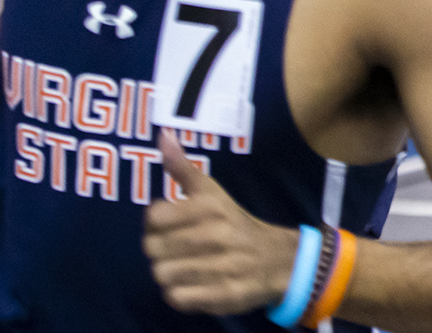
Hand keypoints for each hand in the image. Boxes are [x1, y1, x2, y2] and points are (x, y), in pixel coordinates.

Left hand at [144, 132, 297, 314]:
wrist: (278, 259)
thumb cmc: (233, 223)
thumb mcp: (211, 192)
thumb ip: (182, 168)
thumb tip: (162, 134)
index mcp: (210, 207)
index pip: (154, 217)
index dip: (157, 223)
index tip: (172, 224)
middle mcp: (217, 235)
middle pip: (153, 248)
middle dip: (161, 249)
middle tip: (179, 248)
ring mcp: (222, 266)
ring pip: (162, 274)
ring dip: (170, 272)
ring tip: (187, 266)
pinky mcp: (225, 294)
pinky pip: (177, 298)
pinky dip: (180, 293)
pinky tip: (194, 284)